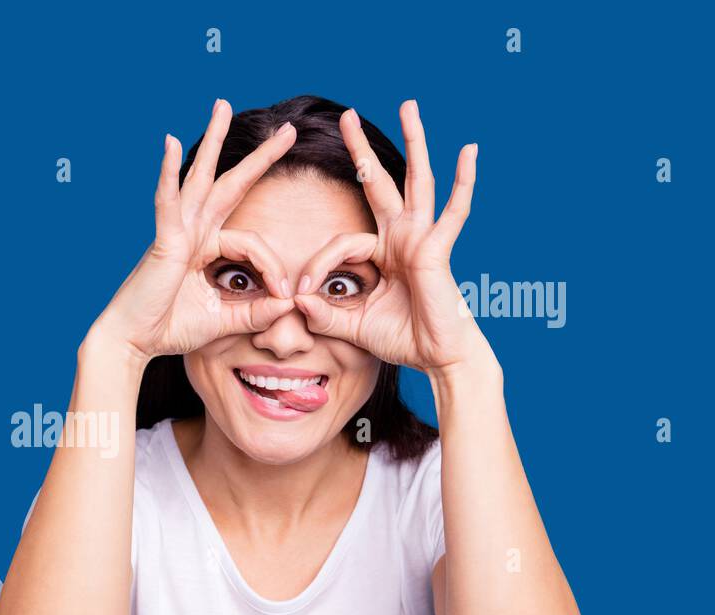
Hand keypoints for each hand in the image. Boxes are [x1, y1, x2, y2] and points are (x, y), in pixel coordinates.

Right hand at [92, 98, 298, 358]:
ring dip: (213, 141)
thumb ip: (255, 312)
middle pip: (229, 184)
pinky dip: (169, 172)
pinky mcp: (163, 240)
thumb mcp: (223, 321)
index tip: (285, 295)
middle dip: (259, 157)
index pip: (252, 242)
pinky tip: (171, 143)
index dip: (274, 266)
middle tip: (287, 129)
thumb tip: (290, 304)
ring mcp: (176, 232)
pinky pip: (167, 201)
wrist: (132, 341)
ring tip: (224, 106)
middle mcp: (192, 232)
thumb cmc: (169, 329)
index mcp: (205, 247)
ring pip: (200, 179)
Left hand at [292, 100, 489, 373]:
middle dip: (362, 150)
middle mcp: (403, 237)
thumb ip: (325, 315)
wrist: (439, 357)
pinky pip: (454, 211)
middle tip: (347, 115)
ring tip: (409, 105)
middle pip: (380, 183)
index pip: (340, 243)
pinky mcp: (438, 249)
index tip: (299, 294)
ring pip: (416, 181)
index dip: (316, 265)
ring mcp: (423, 238)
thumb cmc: (403, 339)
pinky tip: (469, 150)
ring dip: (413, 142)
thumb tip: (296, 303)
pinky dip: (464, 182)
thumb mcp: (353, 327)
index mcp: (383, 252)